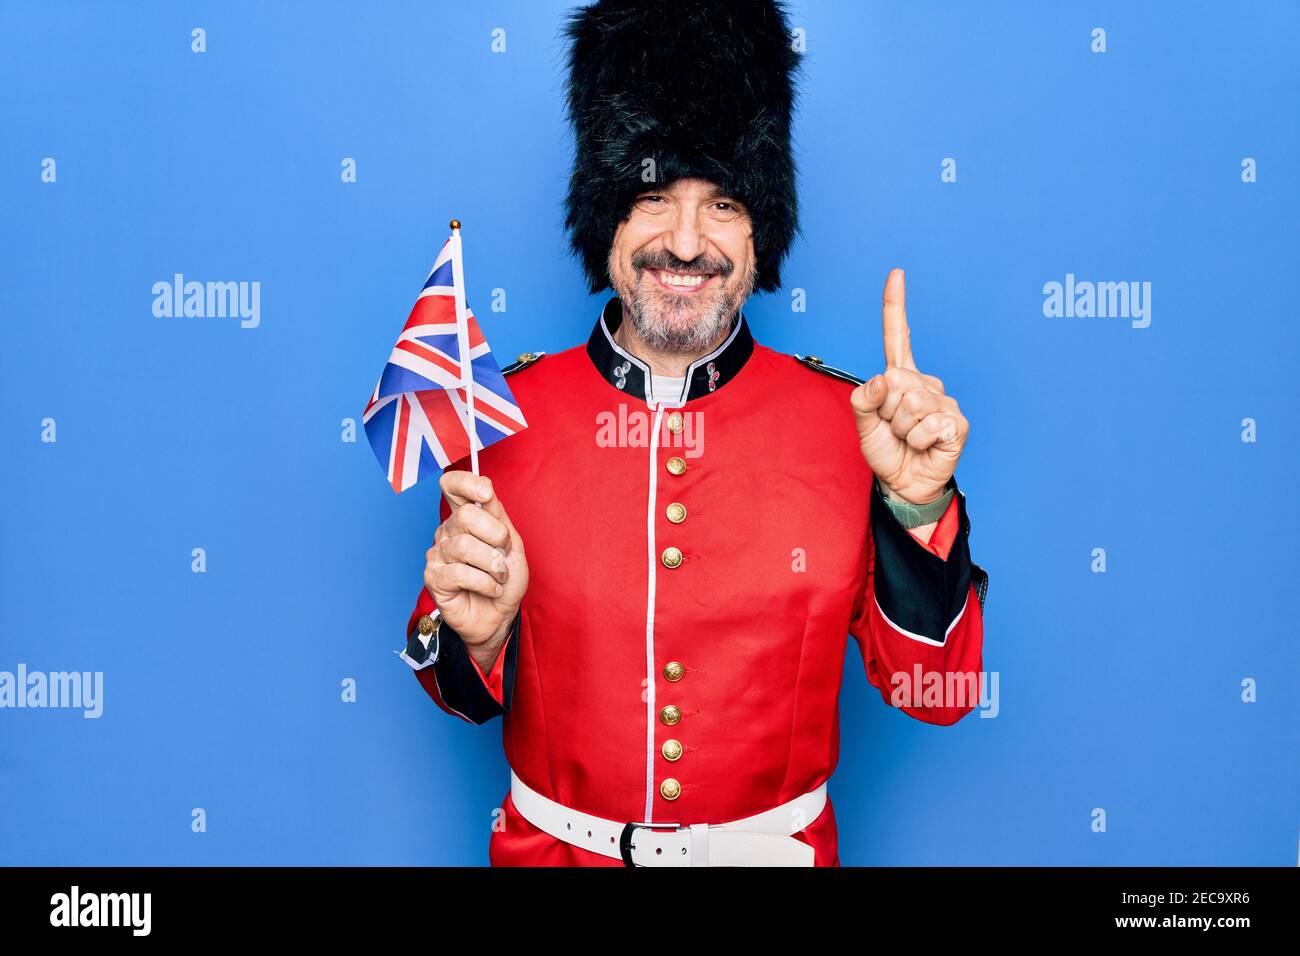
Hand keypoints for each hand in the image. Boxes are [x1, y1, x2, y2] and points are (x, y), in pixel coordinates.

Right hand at [425, 472, 528, 650]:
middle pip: (466, 515)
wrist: (500, 615)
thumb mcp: (510, 545)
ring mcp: (438, 553)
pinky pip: (460, 573)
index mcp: (465, 517)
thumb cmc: (504, 579)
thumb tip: (485, 493)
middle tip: (503, 555)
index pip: (452, 485)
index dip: (466, 483)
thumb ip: (498, 517)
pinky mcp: (434, 577)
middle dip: (495, 536)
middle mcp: (448, 531)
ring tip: (498, 578)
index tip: (486, 495)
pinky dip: (485, 583)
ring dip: (493, 565)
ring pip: (465, 546)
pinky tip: (489, 589)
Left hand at [850, 269, 968, 504]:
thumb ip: (864, 399)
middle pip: (895, 380)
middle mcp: (925, 384)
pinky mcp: (956, 423)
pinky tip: (924, 446)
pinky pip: (927, 424)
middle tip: (893, 429)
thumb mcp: (863, 424)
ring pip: (910, 404)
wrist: (903, 484)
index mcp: (901, 378)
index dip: (895, 306)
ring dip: (901, 428)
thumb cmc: (886, 450)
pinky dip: (917, 440)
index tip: (896, 274)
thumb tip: (884, 379)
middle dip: (885, 411)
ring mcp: (943, 402)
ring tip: (907, 439)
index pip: (898, 337)